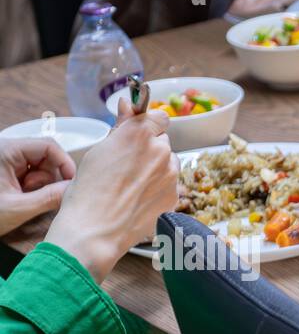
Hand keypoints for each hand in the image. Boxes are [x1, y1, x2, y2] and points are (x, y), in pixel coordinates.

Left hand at [0, 137, 75, 236]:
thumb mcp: (18, 208)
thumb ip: (49, 198)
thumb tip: (74, 190)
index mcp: (6, 150)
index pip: (48, 146)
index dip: (65, 163)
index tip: (72, 183)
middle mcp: (6, 150)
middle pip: (46, 156)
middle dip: (49, 178)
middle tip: (38, 196)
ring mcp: (7, 159)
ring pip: (40, 166)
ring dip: (40, 184)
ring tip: (25, 198)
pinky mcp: (7, 170)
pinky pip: (31, 173)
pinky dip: (33, 187)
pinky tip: (21, 197)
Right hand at [45, 99, 178, 281]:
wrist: (96, 229)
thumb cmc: (89, 189)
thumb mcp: (100, 150)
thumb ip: (121, 125)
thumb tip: (128, 104)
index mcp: (140, 134)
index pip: (159, 117)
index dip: (149, 125)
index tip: (139, 133)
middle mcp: (161, 151)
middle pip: (163, 142)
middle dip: (150, 149)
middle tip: (127, 165)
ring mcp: (171, 175)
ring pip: (169, 164)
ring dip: (156, 169)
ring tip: (132, 185)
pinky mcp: (175, 196)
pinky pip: (171, 185)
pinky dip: (159, 189)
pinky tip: (139, 199)